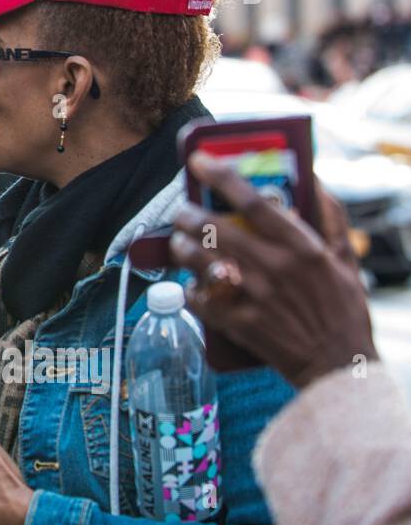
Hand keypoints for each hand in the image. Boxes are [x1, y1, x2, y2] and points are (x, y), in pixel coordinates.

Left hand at [169, 150, 376, 388]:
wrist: (340, 364)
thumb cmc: (343, 308)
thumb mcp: (345, 259)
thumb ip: (331, 217)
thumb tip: (315, 178)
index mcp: (303, 248)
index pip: (256, 202)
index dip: (223, 177)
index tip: (198, 159)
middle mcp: (276, 269)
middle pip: (216, 228)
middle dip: (187, 214)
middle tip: (180, 210)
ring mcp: (255, 297)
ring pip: (199, 260)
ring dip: (181, 246)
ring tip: (180, 242)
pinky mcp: (240, 324)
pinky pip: (199, 298)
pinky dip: (190, 288)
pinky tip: (193, 283)